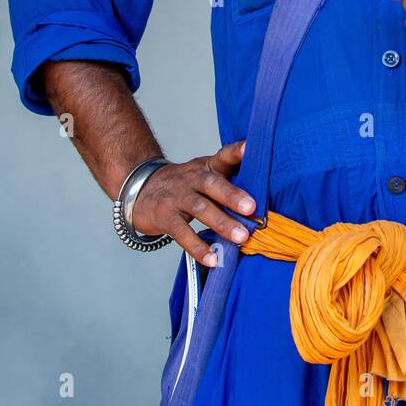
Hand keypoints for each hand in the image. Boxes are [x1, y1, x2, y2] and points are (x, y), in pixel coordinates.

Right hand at [131, 140, 253, 267]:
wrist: (140, 189)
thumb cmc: (184, 186)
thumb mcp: (203, 175)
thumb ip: (228, 183)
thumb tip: (264, 200)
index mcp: (206, 167)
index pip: (223, 156)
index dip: (236, 151)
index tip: (252, 147)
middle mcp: (192, 178)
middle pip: (213, 184)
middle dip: (233, 196)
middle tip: (252, 208)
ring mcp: (177, 197)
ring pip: (200, 208)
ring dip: (222, 223)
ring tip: (241, 238)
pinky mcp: (165, 216)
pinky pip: (182, 233)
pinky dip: (198, 247)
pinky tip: (213, 259)